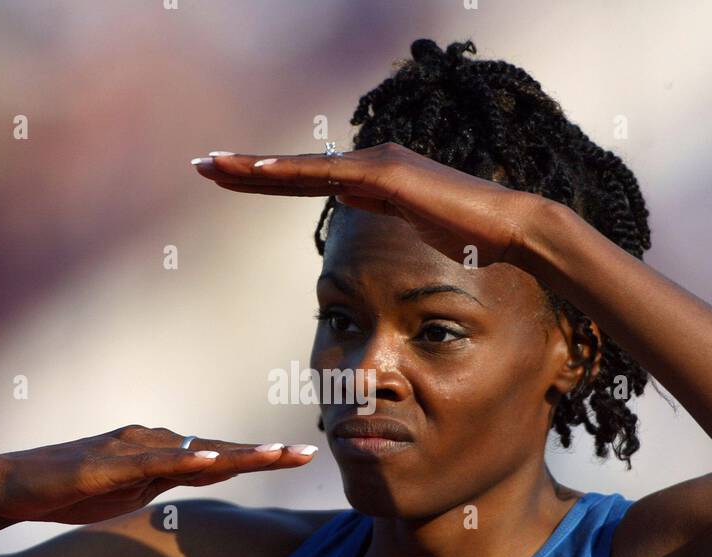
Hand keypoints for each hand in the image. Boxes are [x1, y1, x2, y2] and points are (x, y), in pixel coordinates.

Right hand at [0, 425, 315, 524]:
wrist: (10, 485)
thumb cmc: (67, 491)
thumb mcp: (128, 494)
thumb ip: (164, 485)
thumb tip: (199, 481)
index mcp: (159, 455)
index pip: (220, 458)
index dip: (260, 458)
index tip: (299, 457)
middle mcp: (151, 443)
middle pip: (218, 450)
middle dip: (264, 452)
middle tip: (308, 452)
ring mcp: (130, 450)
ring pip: (194, 452)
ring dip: (237, 453)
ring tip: (276, 454)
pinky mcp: (106, 464)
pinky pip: (151, 462)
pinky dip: (183, 460)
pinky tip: (211, 461)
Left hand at [192, 142, 541, 267]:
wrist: (511, 231)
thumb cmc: (470, 238)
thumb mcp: (411, 229)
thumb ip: (380, 214)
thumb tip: (355, 211)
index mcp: (372, 182)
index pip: (306, 181)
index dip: (265, 180)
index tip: (227, 179)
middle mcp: (370, 166)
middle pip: (294, 170)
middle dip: (245, 168)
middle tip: (200, 163)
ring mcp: (378, 166)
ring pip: (302, 168)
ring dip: (254, 167)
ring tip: (211, 165)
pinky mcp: (387, 175)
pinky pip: (328, 176)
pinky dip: (290, 172)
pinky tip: (255, 171)